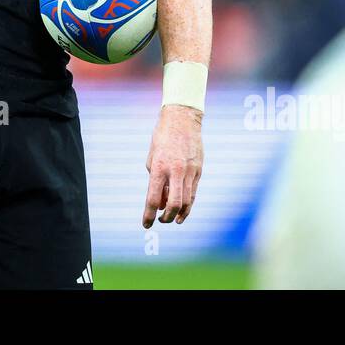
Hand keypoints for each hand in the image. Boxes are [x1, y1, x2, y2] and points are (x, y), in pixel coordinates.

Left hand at [142, 104, 202, 227]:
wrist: (182, 119)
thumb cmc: (162, 138)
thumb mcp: (152, 158)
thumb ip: (156, 181)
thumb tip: (162, 202)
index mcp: (159, 167)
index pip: (153, 198)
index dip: (149, 215)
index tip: (146, 225)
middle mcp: (175, 171)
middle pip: (173, 204)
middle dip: (166, 217)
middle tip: (161, 220)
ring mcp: (189, 171)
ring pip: (187, 201)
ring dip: (179, 214)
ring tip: (172, 219)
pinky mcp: (198, 170)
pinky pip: (193, 193)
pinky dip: (188, 205)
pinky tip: (183, 211)